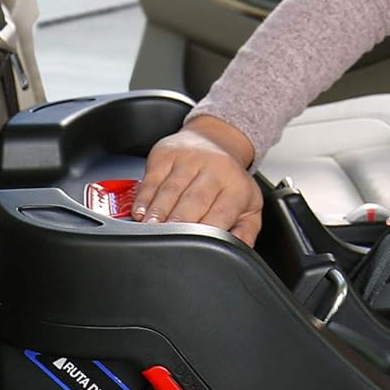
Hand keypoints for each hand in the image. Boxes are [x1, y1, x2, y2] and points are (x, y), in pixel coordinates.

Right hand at [133, 116, 261, 245]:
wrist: (216, 139)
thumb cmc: (230, 179)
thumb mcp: (249, 205)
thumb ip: (246, 232)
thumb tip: (238, 250)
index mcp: (236, 187)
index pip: (222, 213)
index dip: (207, 232)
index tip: (195, 249)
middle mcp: (215, 170)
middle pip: (194, 201)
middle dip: (179, 224)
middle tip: (168, 242)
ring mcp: (190, 160)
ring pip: (170, 190)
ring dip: (158, 212)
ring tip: (150, 229)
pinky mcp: (167, 154)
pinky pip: (152, 178)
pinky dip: (144, 197)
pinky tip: (140, 212)